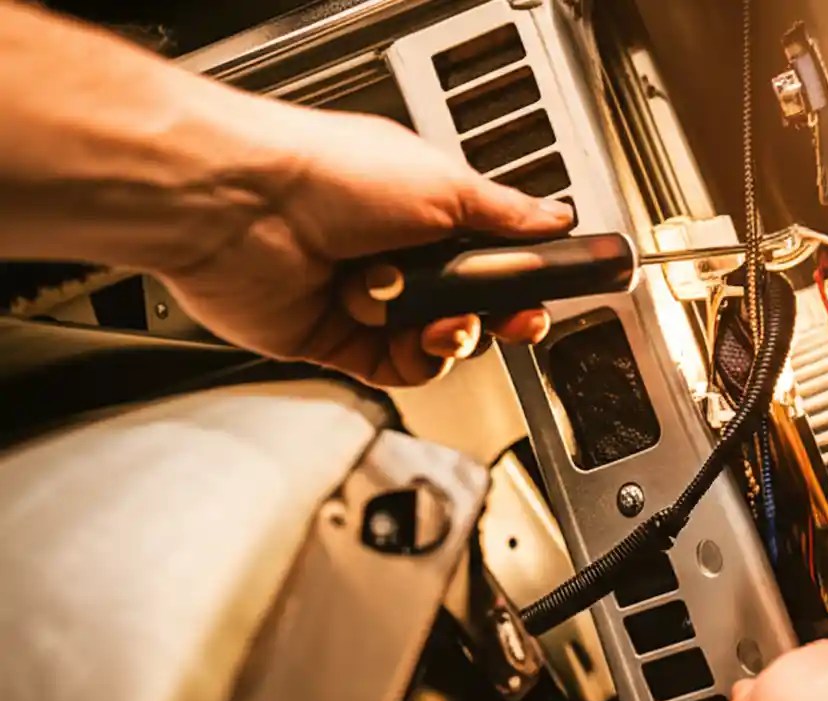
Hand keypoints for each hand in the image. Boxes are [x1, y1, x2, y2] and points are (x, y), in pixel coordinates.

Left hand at [159, 110, 573, 385]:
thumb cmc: (330, 173)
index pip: (493, 253)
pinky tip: (413, 333)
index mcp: (425, 208)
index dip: (524, 277)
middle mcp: (398, 254)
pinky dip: (416, 359)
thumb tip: (555, 218)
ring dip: (453, 333)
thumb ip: (506, 214)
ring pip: (441, 343)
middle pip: (474, 305)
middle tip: (517, 317)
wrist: (243, 207)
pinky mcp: (339, 341)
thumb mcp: (444, 184)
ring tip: (442, 315)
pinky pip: (400, 369)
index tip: (549, 290)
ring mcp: (371, 300)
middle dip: (500, 314)